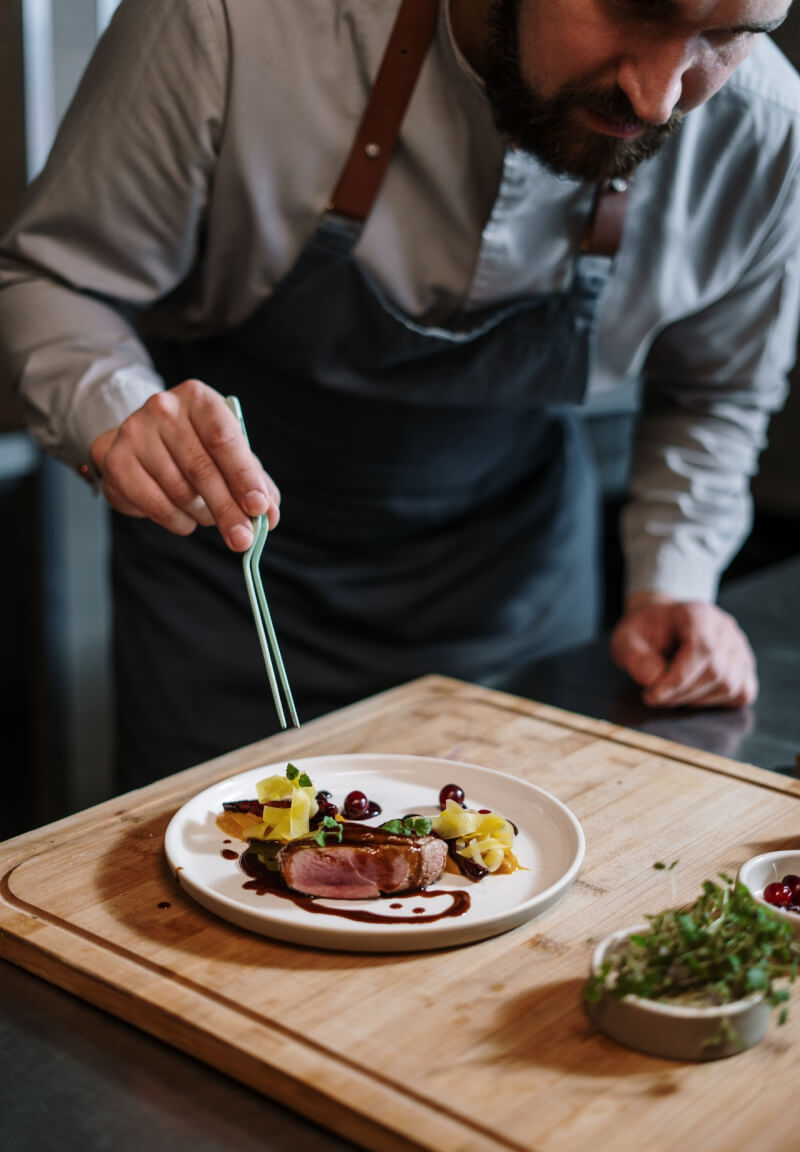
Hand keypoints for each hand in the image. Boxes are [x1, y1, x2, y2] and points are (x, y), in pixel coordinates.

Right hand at [90, 379, 280, 551]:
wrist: (141, 439)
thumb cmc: (195, 445)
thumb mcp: (228, 452)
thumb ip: (252, 480)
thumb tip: (268, 516)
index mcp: (198, 398)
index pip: (224, 438)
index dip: (244, 476)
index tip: (259, 507)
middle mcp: (163, 408)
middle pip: (202, 469)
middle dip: (228, 510)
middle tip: (243, 539)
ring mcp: (135, 432)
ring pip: (180, 491)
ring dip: (203, 515)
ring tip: (211, 518)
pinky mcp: (116, 461)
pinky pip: (156, 504)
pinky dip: (179, 521)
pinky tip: (187, 519)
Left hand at [609, 593, 757, 708]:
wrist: (662, 625)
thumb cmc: (646, 632)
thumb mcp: (627, 640)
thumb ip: (636, 659)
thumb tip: (655, 681)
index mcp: (698, 614)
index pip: (701, 649)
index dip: (678, 679)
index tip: (653, 695)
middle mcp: (725, 629)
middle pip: (716, 671)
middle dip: (682, 693)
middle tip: (657, 696)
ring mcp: (739, 647)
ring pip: (729, 686)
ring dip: (696, 700)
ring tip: (672, 692)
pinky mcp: (745, 666)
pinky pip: (742, 693)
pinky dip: (717, 702)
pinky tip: (694, 694)